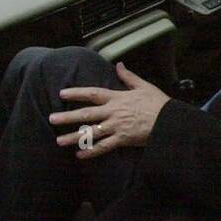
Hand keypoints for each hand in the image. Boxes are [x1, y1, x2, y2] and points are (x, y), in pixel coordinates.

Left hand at [49, 61, 169, 160]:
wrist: (169, 121)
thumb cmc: (158, 103)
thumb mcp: (144, 86)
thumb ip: (129, 77)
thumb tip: (119, 65)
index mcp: (118, 98)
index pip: (93, 93)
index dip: (77, 92)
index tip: (62, 93)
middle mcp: (113, 112)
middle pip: (86, 114)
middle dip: (67, 117)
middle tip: (52, 119)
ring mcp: (116, 127)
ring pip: (91, 132)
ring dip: (74, 137)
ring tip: (59, 141)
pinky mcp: (122, 140)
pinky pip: (103, 147)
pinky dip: (91, 151)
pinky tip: (79, 155)